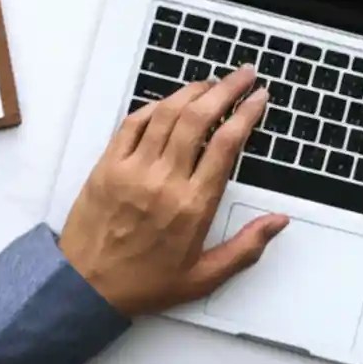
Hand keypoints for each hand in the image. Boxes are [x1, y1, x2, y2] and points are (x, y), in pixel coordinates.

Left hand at [59, 65, 288, 316]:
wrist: (85, 288)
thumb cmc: (144, 283)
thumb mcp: (205, 276)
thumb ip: (246, 247)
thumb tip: (278, 222)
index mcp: (192, 205)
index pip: (226, 143)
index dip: (246, 113)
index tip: (259, 99)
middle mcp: (164, 181)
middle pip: (200, 118)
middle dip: (227, 89)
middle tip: (244, 75)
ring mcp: (133, 169)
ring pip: (168, 113)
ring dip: (194, 90)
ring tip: (213, 82)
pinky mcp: (108, 166)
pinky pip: (133, 123)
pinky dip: (156, 106)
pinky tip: (171, 101)